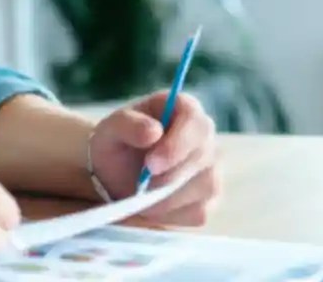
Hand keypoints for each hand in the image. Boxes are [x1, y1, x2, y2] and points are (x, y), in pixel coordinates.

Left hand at [88, 90, 220, 226]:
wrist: (114, 172)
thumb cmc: (116, 143)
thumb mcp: (111, 129)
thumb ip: (128, 124)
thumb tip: (153, 131)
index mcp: (184, 109)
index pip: (195, 123)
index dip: (177, 145)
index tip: (151, 164)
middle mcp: (205, 136)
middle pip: (203, 157)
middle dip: (170, 176)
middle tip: (142, 186)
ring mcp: (211, 168)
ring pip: (204, 187)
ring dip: (169, 198)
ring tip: (141, 194)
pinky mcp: (208, 198)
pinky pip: (198, 211)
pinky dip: (171, 214)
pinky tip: (152, 205)